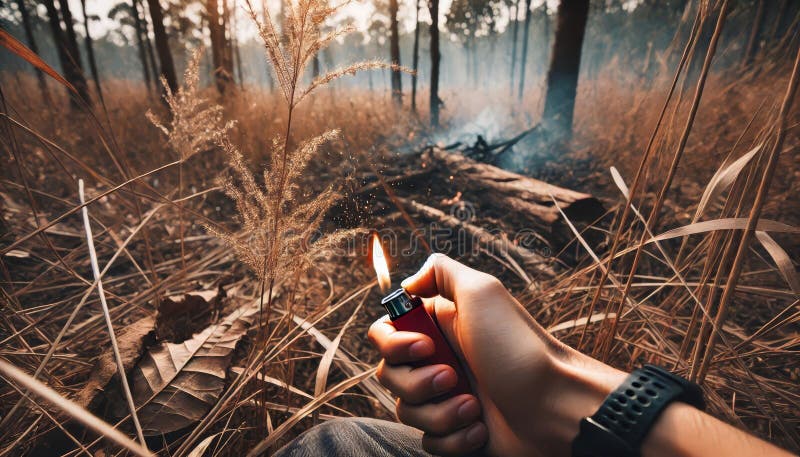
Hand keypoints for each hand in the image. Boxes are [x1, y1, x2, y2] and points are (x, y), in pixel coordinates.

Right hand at [368, 254, 625, 456]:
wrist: (557, 407)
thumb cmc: (519, 349)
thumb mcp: (482, 291)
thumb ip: (440, 271)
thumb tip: (408, 283)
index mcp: (439, 327)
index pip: (384, 334)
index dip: (394, 344)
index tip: (423, 347)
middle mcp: (439, 360)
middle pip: (389, 375)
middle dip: (417, 382)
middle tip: (454, 377)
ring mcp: (447, 399)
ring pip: (406, 411)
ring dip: (440, 413)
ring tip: (476, 408)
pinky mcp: (457, 433)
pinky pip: (429, 442)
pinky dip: (453, 438)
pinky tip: (481, 430)